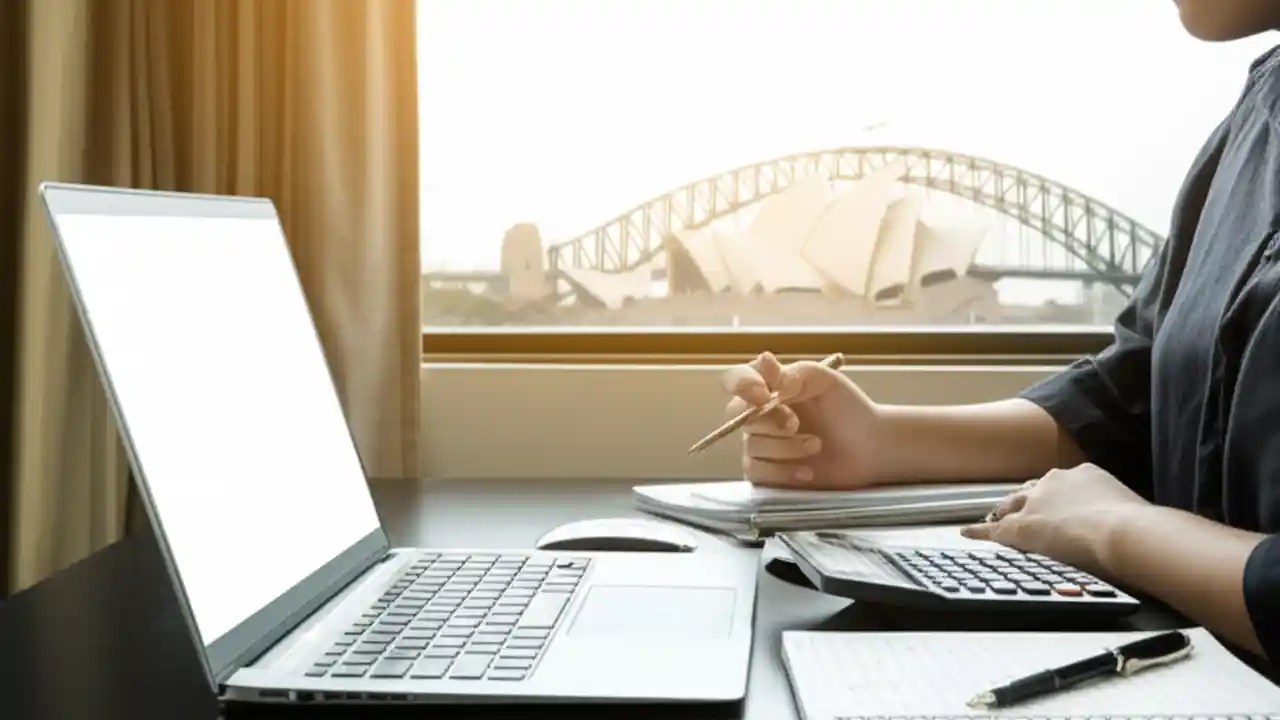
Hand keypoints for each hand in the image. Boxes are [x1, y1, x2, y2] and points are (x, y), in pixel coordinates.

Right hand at [720, 351, 883, 488]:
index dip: (742, 385)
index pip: (735, 380)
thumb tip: (766, 365)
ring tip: (816, 445)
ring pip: (752, 447)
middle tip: (795, 424)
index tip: (763, 394)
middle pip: (737, 416)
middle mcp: (760, 415)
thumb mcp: (827, 381)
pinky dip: (781, 472)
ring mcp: (762, 445)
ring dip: (785, 448)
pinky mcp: (768, 473)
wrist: (870, 447)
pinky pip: (756, 473)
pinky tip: (807, 472)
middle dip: (768, 421)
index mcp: (769, 387)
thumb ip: (797, 372)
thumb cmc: (849, 409)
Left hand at [960, 462, 1151, 572]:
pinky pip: (994, 528)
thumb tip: (1133, 526)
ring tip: (995, 520)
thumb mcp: (1130, 508)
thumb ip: (1120, 512)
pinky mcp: (1022, 526)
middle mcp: (1054, 481)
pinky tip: (968, 533)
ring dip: (1003, 514)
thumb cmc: (1139, 526)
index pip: (1060, 484)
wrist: (1124, 532)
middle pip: (1030, 490)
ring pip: (1011, 506)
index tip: (1054, 503)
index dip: (1053, 495)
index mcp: (1083, 474)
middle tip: (1016, 510)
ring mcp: (1035, 502)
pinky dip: (979, 531)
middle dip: (1023, 500)